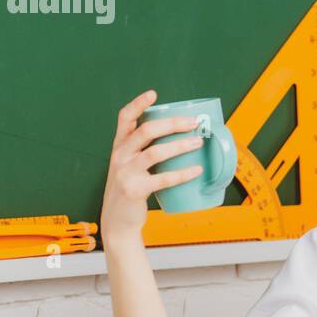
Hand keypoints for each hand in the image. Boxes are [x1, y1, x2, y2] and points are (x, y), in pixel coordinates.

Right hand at [100, 90, 204, 243]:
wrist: (117, 222)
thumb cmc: (130, 189)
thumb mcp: (129, 165)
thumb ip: (144, 151)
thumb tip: (180, 137)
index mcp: (119, 146)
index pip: (124, 118)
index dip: (138, 104)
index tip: (154, 93)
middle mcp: (119, 156)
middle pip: (146, 130)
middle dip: (172, 124)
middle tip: (194, 122)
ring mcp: (125, 173)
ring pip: (155, 152)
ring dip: (180, 145)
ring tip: (198, 142)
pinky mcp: (134, 190)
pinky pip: (162, 178)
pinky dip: (182, 174)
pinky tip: (197, 170)